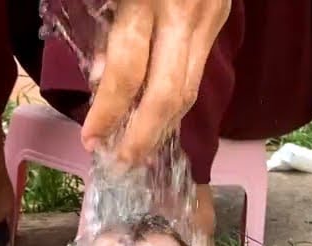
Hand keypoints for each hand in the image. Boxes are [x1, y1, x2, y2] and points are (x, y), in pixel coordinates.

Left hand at [82, 0, 232, 166]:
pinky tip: (160, 115)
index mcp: (145, 1)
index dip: (108, 112)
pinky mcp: (220, 20)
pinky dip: (177, 100)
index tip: (91, 140)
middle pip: (167, 94)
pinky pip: (197, 72)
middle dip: (144, 137)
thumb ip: (106, 28)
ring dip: (164, 126)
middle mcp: (182, 17)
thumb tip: (100, 80)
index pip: (127, 72)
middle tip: (123, 163)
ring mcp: (208, 21)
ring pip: (189, 89)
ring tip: (140, 149)